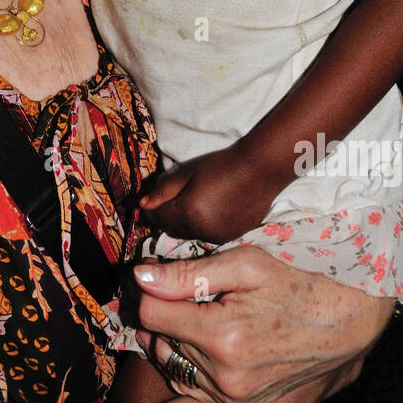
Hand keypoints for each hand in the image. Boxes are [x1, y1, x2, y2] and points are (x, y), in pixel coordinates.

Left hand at [133, 246, 392, 402]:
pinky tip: (205, 341)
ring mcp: (232, 397)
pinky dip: (189, 362)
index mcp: (222, 335)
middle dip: (164, 313)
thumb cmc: (297, 285)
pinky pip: (190, 384)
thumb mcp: (246, 265)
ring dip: (175, 338)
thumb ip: (188, 273)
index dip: (149, 290)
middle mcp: (224, 375)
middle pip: (159, 337)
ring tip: (197, 315)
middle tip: (183, 293)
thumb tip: (141, 277)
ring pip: (172, 361)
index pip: (149, 314)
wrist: (344, 325)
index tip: (157, 277)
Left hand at [139, 142, 272, 243]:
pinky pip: (207, 235)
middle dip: (166, 217)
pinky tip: (211, 210)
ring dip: (184, 223)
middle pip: (172, 229)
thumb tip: (143, 204)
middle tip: (168, 201)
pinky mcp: (231, 237)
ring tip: (192, 203)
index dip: (151, 208)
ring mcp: (218, 237)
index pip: (158, 217)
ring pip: (189, 234)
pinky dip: (202, 226)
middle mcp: (201, 231)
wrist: (260, 169)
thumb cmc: (221, 165)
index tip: (149, 201)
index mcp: (188, 213)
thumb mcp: (187, 172)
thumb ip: (163, 190)